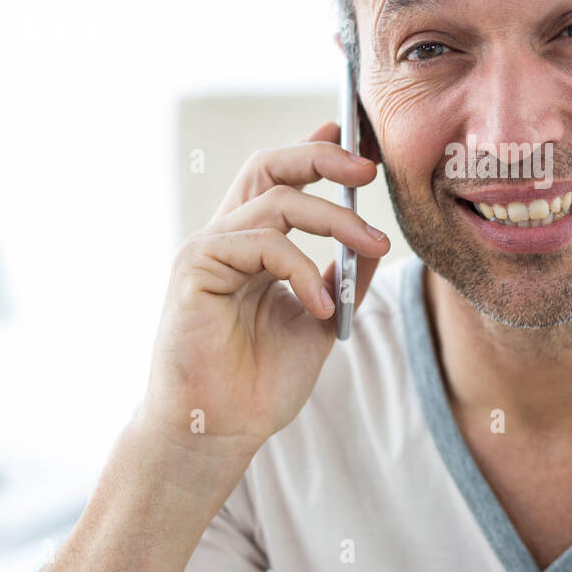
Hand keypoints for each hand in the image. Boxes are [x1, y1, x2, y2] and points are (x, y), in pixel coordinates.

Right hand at [139, 121, 389, 459]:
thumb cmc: (260, 383)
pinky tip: (320, 305)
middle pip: (269, 166)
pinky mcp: (193, 268)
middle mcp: (226, 238)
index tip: (356, 140)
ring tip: (373, 246)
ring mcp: (206, 249)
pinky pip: (260, 243)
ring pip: (276, 202)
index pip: (280, 180)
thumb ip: (345, 279)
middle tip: (369, 169)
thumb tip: (377, 242)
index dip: (315, 151)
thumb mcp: (321, 321)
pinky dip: (301, 266)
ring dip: (335, 219)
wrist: (220, 430)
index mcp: (253, 247)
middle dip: (322, 157)